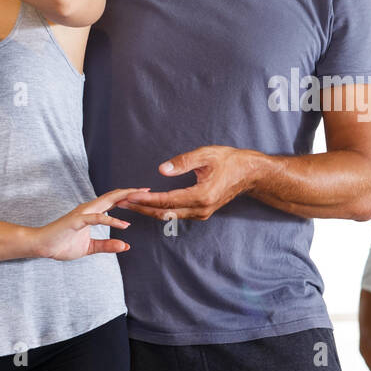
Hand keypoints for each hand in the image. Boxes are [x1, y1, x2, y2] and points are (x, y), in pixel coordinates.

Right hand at [33, 188, 148, 260]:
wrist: (41, 246)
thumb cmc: (62, 244)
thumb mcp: (90, 247)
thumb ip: (106, 245)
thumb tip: (125, 246)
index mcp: (92, 212)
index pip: (113, 201)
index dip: (128, 197)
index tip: (144, 195)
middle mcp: (88, 209)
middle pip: (113, 196)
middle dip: (131, 192)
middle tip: (148, 190)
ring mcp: (82, 213)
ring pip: (106, 202)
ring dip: (124, 199)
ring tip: (139, 197)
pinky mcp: (76, 221)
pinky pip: (97, 218)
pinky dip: (111, 221)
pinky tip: (124, 225)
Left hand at [116, 146, 260, 220]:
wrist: (249, 173)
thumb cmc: (229, 160)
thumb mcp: (206, 155)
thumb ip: (183, 162)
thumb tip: (162, 170)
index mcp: (201, 196)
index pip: (167, 200)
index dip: (146, 199)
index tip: (129, 196)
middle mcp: (201, 209)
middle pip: (165, 212)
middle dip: (142, 208)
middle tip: (121, 203)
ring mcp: (202, 213)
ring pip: (170, 216)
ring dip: (149, 210)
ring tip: (130, 204)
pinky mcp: (202, 213)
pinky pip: (177, 214)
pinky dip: (161, 210)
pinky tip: (150, 204)